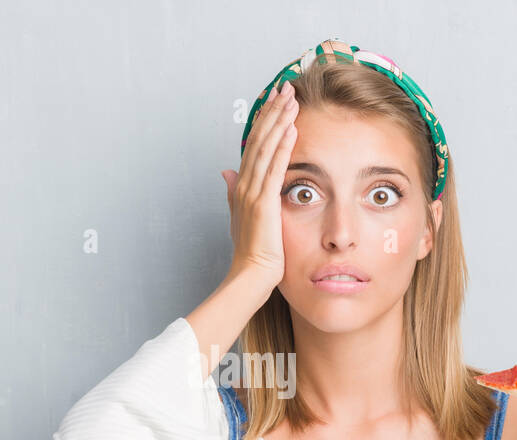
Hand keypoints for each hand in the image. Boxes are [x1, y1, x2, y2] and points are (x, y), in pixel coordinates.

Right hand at [220, 80, 298, 288]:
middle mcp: (244, 184)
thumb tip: (224, 172)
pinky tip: (292, 127)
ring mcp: (252, 192)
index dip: (264, 121)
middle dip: (272, 111)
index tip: (276, 101)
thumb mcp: (241, 217)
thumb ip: (234, 192)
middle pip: (259, 139)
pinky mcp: (263, 202)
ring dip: (279, 121)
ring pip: (266, 148)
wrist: (250, 275)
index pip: (254, 145)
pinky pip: (274, 168)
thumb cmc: (251, 253)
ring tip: (292, 98)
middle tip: (286, 88)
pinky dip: (282, 146)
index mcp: (241, 186)